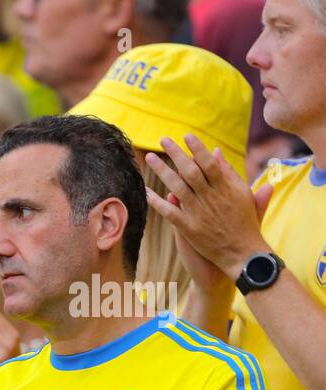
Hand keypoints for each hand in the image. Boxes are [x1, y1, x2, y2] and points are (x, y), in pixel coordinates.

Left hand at [144, 135, 274, 278]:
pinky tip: (146, 191)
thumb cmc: (244, 222)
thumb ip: (229, 173)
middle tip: (163, 139)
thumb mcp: (243, 194)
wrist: (243, 253)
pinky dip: (157, 201)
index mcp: (226, 188)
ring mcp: (198, 214)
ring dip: (162, 172)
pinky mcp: (188, 229)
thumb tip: (217, 151)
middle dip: (176, 154)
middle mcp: (211, 198)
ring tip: (149, 158)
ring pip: (176, 188)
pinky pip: (169, 212)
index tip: (186, 136)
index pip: (209, 163)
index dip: (197, 149)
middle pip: (190, 171)